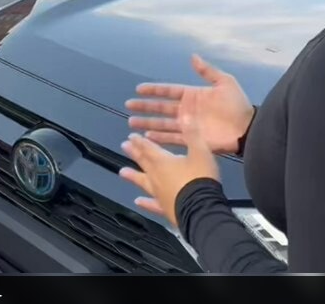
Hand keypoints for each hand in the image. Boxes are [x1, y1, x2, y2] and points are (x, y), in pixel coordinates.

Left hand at [120, 113, 219, 227]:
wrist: (201, 210)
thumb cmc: (200, 178)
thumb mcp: (201, 152)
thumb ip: (193, 134)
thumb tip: (185, 115)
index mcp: (164, 161)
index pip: (149, 148)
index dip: (140, 141)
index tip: (131, 136)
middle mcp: (157, 177)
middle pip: (143, 162)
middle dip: (134, 153)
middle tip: (123, 146)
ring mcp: (158, 195)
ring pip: (143, 182)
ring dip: (133, 176)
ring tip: (122, 172)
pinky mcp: (164, 210)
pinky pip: (152, 205)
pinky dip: (145, 203)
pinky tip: (138, 202)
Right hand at [125, 54, 254, 154]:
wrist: (247, 129)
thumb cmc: (237, 105)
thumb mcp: (225, 83)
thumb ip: (207, 71)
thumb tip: (193, 56)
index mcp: (192, 95)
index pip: (168, 91)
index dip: (154, 90)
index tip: (139, 89)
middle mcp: (187, 110)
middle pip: (161, 108)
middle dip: (145, 107)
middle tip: (129, 106)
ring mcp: (188, 126)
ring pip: (162, 123)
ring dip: (148, 123)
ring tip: (132, 123)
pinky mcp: (191, 140)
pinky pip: (172, 138)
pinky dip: (159, 138)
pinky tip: (147, 137)